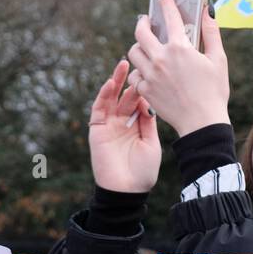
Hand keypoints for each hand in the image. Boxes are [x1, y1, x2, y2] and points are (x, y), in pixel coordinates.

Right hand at [88, 59, 160, 193]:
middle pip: (127, 96)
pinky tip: (111, 83)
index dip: (146, 87)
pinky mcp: (97, 129)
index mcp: (138, 126)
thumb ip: (149, 122)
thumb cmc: (143, 171)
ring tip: (124, 64)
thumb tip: (149, 99)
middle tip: (140, 62)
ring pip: (112, 98)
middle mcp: (123, 123)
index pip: (140, 101)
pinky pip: (99, 109)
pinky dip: (104, 95)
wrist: (128, 190)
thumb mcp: (151, 143)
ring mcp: (109, 125)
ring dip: (116, 81)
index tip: (155, 73)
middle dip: (133, 80)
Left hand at [127, 0, 230, 137]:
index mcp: (180, 48)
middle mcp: (161, 58)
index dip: (166, 2)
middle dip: (142, 23)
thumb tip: (208, 11)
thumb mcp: (218, 60)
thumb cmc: (214, 92)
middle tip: (146, 21)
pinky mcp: (146, 91)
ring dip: (138, 47)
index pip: (170, 16)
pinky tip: (147, 72)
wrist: (201, 123)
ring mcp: (151, 75)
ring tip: (145, 48)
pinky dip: (139, 72)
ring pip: (133, 53)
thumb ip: (211, 33)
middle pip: (140, 32)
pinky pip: (134, 75)